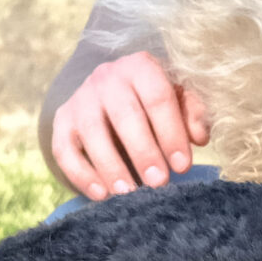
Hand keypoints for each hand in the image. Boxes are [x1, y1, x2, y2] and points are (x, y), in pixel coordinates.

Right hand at [48, 52, 208, 200]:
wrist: (109, 95)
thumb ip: (193, 113)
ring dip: (111, 166)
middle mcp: (107, 78)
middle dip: (143, 151)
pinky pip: (64, 149)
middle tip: (158, 183)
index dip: (171, 133)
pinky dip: (81, 174)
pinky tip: (100, 194)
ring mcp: (80, 99)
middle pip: (124, 114)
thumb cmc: (153, 100)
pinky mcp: (62, 122)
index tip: (182, 166)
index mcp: (140, 66)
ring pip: (92, 132)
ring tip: (128, 193)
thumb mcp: (178, 97)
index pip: (157, 97)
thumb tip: (199, 137)